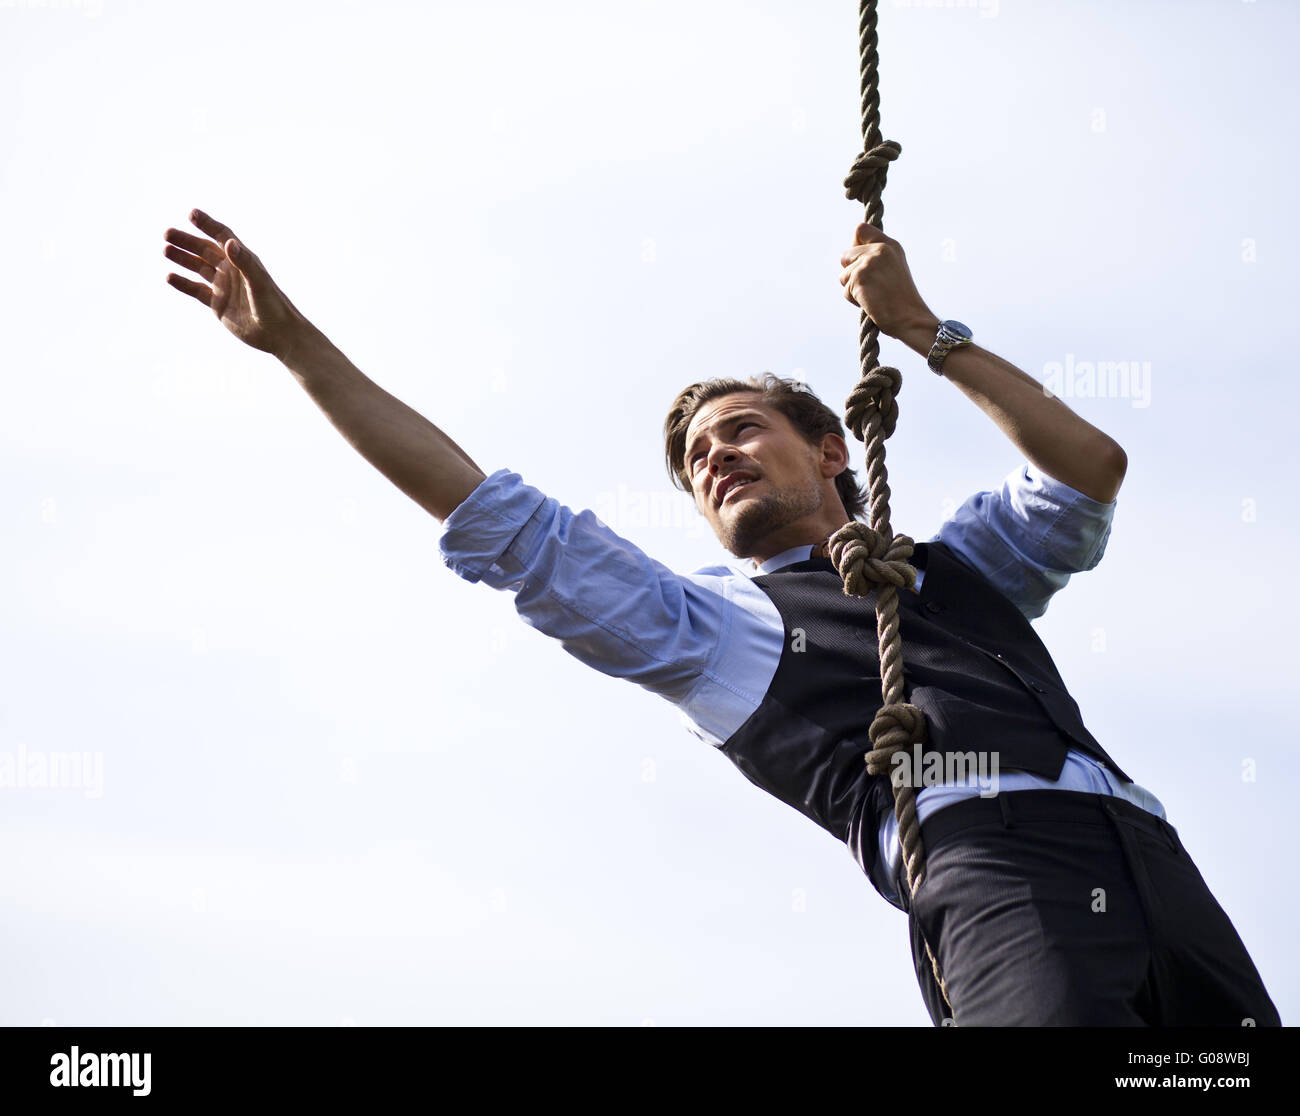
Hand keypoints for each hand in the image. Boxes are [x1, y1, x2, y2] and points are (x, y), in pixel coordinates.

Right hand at [164, 209, 308, 358]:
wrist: (279, 335)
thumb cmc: (274, 307)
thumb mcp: (259, 283)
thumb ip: (244, 262)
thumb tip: (229, 243)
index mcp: (243, 260)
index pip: (222, 236)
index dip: (208, 224)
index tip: (192, 214)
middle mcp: (231, 271)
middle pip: (205, 250)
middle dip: (187, 241)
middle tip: (167, 233)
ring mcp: (224, 287)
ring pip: (198, 267)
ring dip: (182, 258)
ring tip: (166, 250)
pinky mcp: (218, 304)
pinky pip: (196, 290)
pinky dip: (183, 283)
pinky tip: (169, 277)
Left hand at [838, 222, 936, 343]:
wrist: (910, 317)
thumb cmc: (901, 300)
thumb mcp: (893, 268)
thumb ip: (875, 257)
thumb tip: (848, 255)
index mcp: (890, 245)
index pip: (861, 229)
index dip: (855, 245)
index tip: (860, 261)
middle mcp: (880, 249)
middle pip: (845, 255)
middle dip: (851, 273)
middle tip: (871, 286)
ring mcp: (869, 262)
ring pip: (843, 275)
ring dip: (853, 289)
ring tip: (874, 295)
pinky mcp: (860, 278)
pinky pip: (845, 290)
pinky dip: (855, 300)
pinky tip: (872, 302)